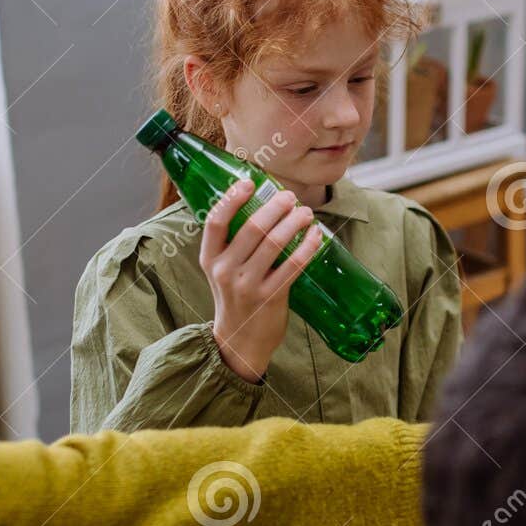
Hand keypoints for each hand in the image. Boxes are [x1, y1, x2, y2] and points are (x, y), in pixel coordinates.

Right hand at [201, 180, 321, 382]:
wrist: (238, 342)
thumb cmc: (234, 298)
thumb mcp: (222, 270)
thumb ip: (233, 243)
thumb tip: (260, 204)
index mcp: (209, 259)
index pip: (215, 221)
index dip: (232, 198)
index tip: (250, 182)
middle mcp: (225, 270)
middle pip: (252, 227)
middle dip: (276, 206)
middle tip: (290, 196)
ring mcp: (247, 286)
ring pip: (274, 243)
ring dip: (295, 222)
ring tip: (306, 212)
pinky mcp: (270, 297)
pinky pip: (293, 265)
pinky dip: (307, 247)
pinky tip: (316, 236)